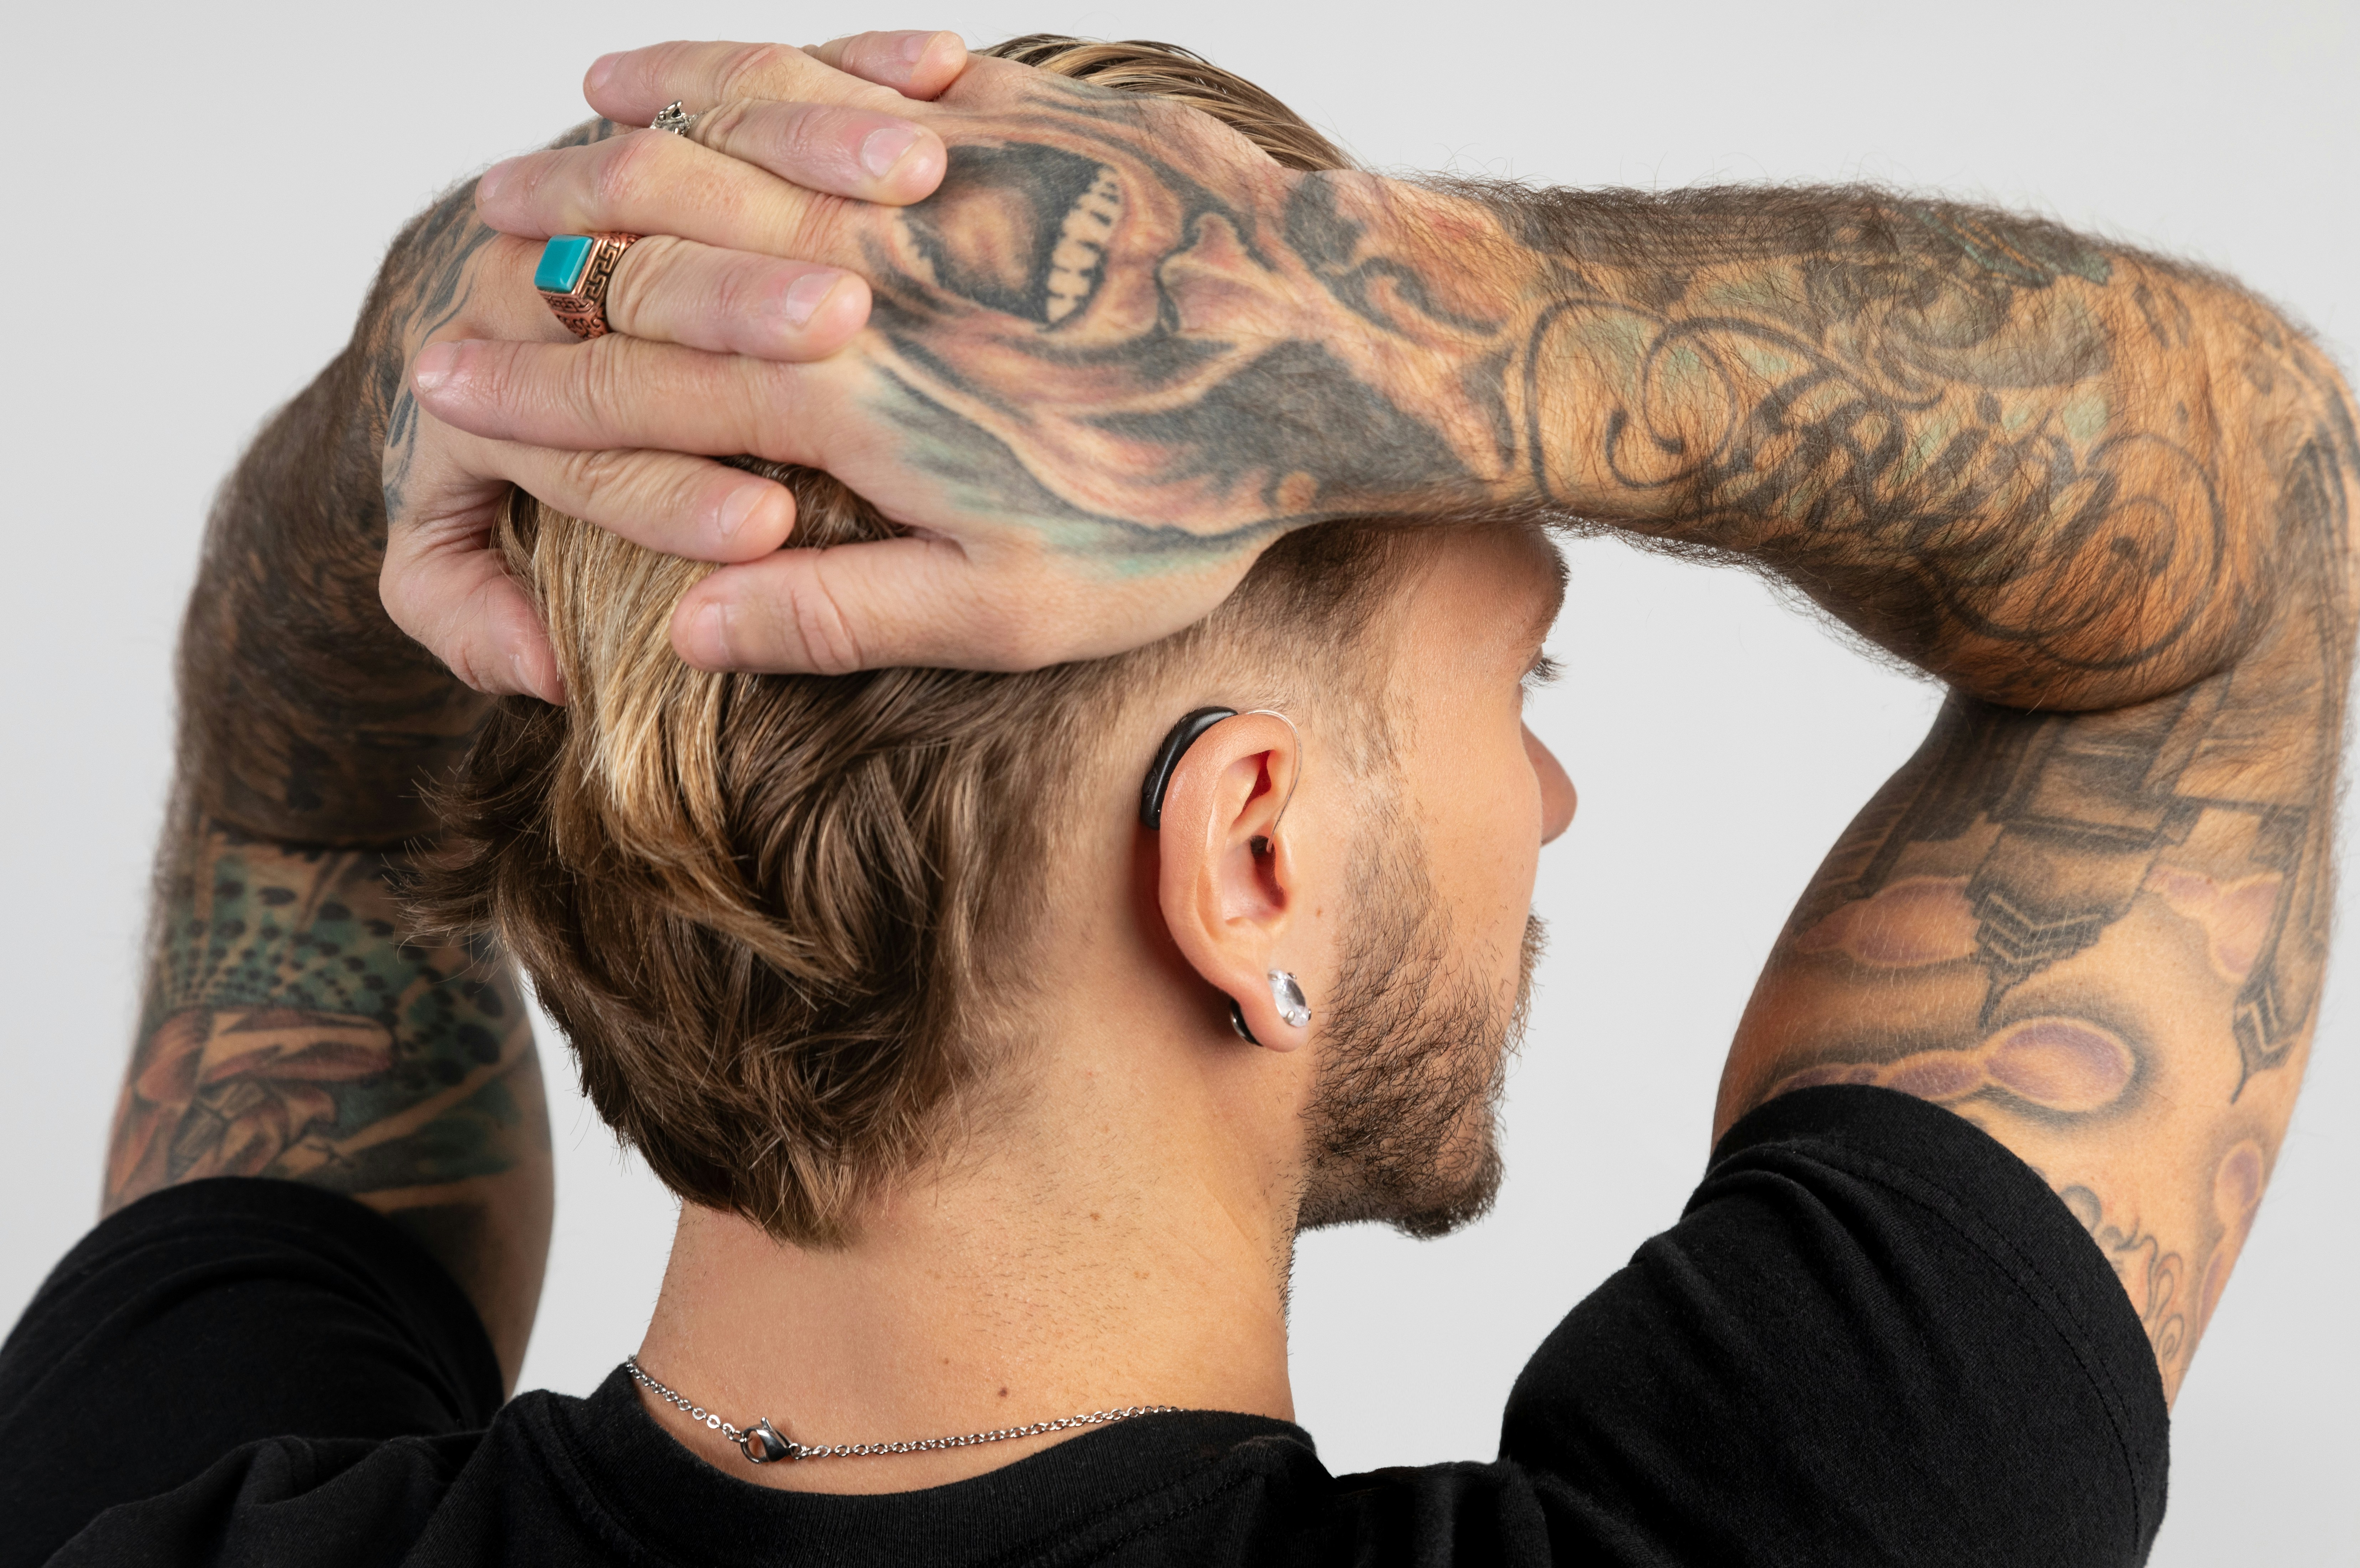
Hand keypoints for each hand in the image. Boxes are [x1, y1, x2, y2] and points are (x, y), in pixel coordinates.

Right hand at [423, 41, 1520, 673]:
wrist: (1327, 354)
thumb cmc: (1184, 499)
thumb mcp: (1023, 609)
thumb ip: (847, 614)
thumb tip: (693, 624)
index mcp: (851, 403)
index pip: (641, 392)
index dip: (530, 398)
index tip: (438, 388)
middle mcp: (864, 272)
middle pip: (653, 251)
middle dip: (541, 267)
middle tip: (458, 268)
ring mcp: (923, 181)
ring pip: (721, 141)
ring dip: (613, 150)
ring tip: (540, 149)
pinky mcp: (992, 113)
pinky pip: (824, 67)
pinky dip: (729, 70)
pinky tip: (674, 68)